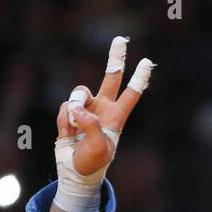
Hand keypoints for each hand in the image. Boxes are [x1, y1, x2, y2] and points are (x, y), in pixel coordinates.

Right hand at [51, 36, 153, 211]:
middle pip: (111, 78)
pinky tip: (68, 134)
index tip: (147, 62)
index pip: (131, 94)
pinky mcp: (70, 114)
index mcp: (116, 117)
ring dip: (75, 107)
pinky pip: (65, 107)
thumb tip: (80, 109)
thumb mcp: (99, 147)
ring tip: (75, 126)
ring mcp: (86, 110)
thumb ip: (92, 125)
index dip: (139, 79)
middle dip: (115, 59)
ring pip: (79, 93)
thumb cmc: (92, 163)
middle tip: (120, 40)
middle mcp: (103, 109)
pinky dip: (64, 120)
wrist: (74, 172)